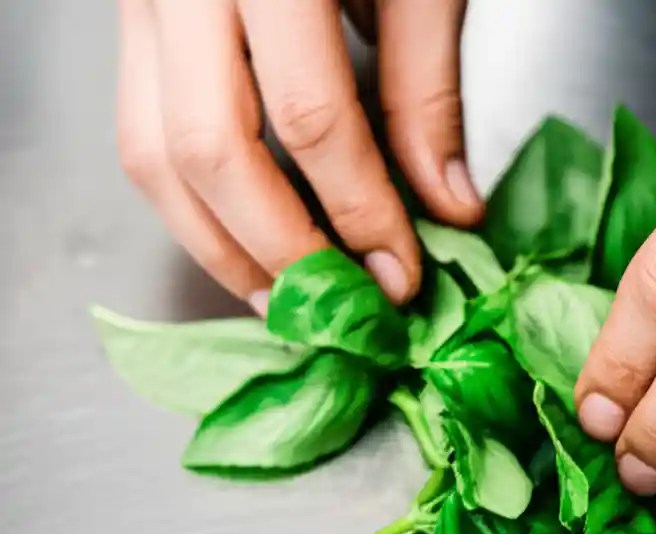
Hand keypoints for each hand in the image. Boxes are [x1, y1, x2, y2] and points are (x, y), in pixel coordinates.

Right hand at [115, 0, 481, 312]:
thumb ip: (429, 89)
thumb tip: (447, 209)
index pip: (311, 119)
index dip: (361, 212)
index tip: (403, 277)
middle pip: (207, 151)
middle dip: (280, 250)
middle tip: (342, 310)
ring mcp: (144, 0)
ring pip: (151, 153)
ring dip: (220, 245)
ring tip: (289, 301)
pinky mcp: (137, 21)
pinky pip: (143, 129)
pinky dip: (194, 202)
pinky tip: (249, 240)